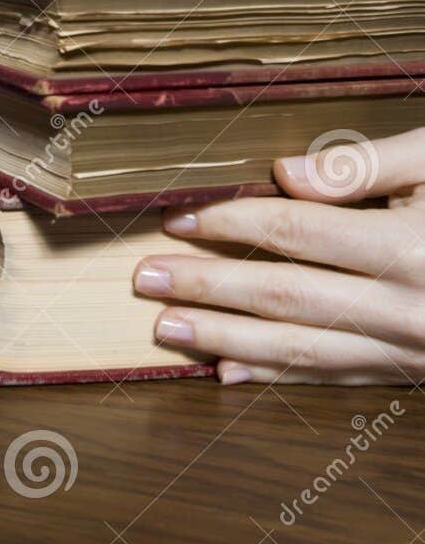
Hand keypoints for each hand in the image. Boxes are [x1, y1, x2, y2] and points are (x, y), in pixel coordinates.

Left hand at [131, 127, 424, 386]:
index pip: (297, 233)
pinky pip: (332, 377)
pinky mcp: (409, 372)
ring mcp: (407, 349)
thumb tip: (285, 173)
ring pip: (299, 348)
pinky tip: (227, 371)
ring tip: (166, 327)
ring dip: (225, 338)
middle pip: (284, 296)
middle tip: (146, 278)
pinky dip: (276, 376)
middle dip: (207, 287)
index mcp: (406, 248)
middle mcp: (404, 308)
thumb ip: (366, 165)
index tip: (178, 219)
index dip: (232, 224)